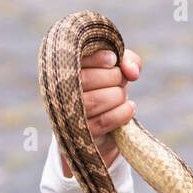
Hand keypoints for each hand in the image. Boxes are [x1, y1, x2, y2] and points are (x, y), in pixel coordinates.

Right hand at [59, 47, 141, 176]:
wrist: (104, 130)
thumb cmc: (107, 90)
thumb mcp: (117, 69)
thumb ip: (128, 61)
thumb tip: (133, 73)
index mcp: (62, 70)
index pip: (74, 60)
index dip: (96, 58)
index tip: (113, 60)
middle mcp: (59, 92)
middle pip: (85, 79)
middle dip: (112, 77)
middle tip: (122, 80)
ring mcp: (68, 115)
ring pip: (94, 101)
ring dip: (117, 95)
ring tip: (123, 94)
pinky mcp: (82, 135)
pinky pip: (103, 121)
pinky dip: (121, 113)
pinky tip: (129, 108)